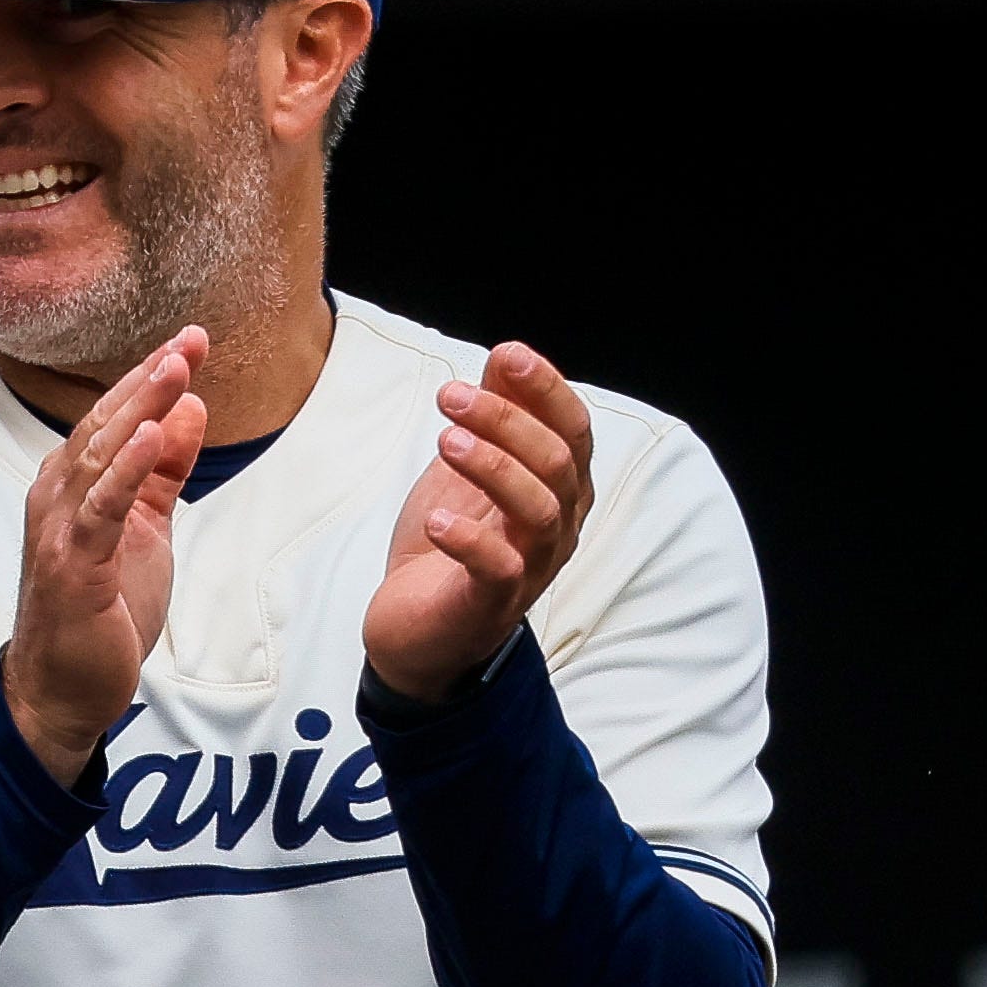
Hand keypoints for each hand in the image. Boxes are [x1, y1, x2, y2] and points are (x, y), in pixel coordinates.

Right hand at [5, 328, 208, 784]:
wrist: (61, 690)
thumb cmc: (97, 612)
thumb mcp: (145, 531)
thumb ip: (162, 472)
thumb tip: (188, 410)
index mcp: (73, 487)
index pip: (114, 419)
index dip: (151, 378)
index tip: (191, 341)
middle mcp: (57, 497)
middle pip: (106, 424)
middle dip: (150, 378)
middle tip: (191, 339)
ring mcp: (60, 530)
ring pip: (102, 454)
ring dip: (140, 408)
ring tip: (176, 368)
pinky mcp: (74, 565)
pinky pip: (102, 508)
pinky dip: (126, 469)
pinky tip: (149, 435)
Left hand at [362, 341, 594, 703]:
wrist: (415, 632)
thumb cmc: (446, 545)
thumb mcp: (465, 471)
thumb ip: (491, 419)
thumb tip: (505, 356)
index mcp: (559, 489)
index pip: (572, 430)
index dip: (547, 390)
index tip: (507, 355)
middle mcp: (558, 526)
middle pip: (555, 462)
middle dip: (505, 420)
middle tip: (448, 396)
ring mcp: (531, 567)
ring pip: (538, 509)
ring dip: (493, 467)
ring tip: (445, 440)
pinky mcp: (493, 603)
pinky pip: (500, 568)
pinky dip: (470, 539)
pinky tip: (437, 520)